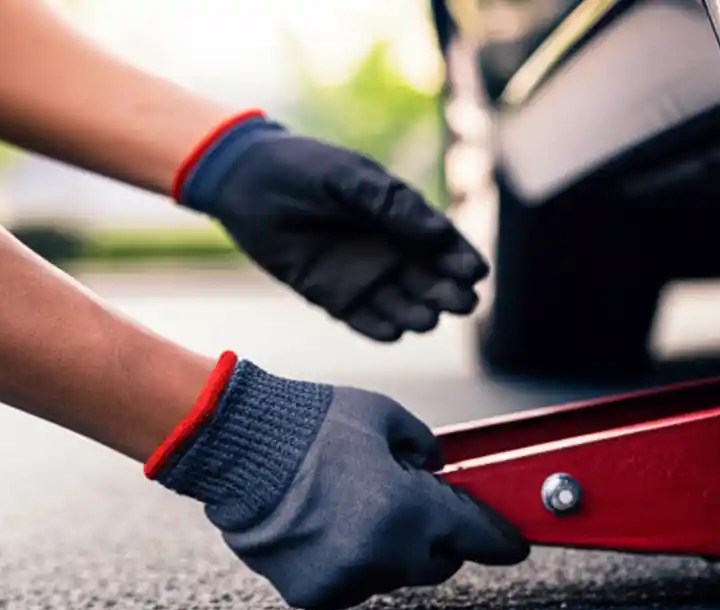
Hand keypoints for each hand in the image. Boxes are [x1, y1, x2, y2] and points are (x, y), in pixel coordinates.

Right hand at [149, 354, 528, 609]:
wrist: (239, 445)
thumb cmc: (312, 425)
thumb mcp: (387, 418)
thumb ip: (427, 448)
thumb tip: (438, 468)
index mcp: (408, 511)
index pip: (475, 538)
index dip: (500, 540)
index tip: (515, 544)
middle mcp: (382, 555)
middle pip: (437, 564)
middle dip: (439, 539)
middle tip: (420, 507)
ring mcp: (346, 579)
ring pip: (394, 575)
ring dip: (393, 549)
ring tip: (363, 506)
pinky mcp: (314, 592)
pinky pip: (354, 584)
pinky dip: (355, 562)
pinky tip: (335, 525)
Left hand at [178, 113, 487, 341]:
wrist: (244, 183)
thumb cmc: (303, 169)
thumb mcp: (349, 177)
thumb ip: (391, 203)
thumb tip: (439, 231)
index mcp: (402, 218)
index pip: (444, 244)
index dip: (461, 259)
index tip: (475, 272)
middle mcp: (390, 251)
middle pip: (432, 281)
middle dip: (448, 293)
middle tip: (459, 301)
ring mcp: (364, 276)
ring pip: (403, 305)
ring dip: (418, 313)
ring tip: (425, 317)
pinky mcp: (334, 298)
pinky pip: (364, 321)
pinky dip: (379, 329)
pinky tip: (392, 330)